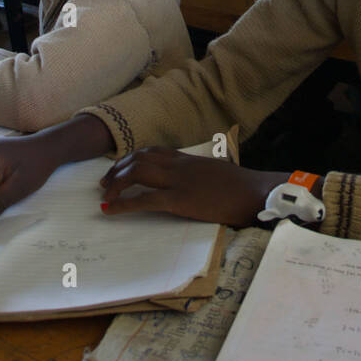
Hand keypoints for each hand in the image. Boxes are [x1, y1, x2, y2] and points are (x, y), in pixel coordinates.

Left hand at [100, 149, 279, 225]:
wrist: (255, 191)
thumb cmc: (242, 187)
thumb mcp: (216, 173)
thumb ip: (200, 174)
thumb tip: (193, 183)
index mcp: (188, 159)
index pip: (152, 151)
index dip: (131, 158)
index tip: (120, 168)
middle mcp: (179, 165)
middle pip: (139, 159)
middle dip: (117, 169)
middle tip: (104, 183)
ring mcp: (178, 181)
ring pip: (137, 173)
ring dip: (116, 183)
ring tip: (105, 194)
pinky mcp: (180, 200)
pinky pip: (144, 199)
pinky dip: (123, 204)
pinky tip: (111, 209)